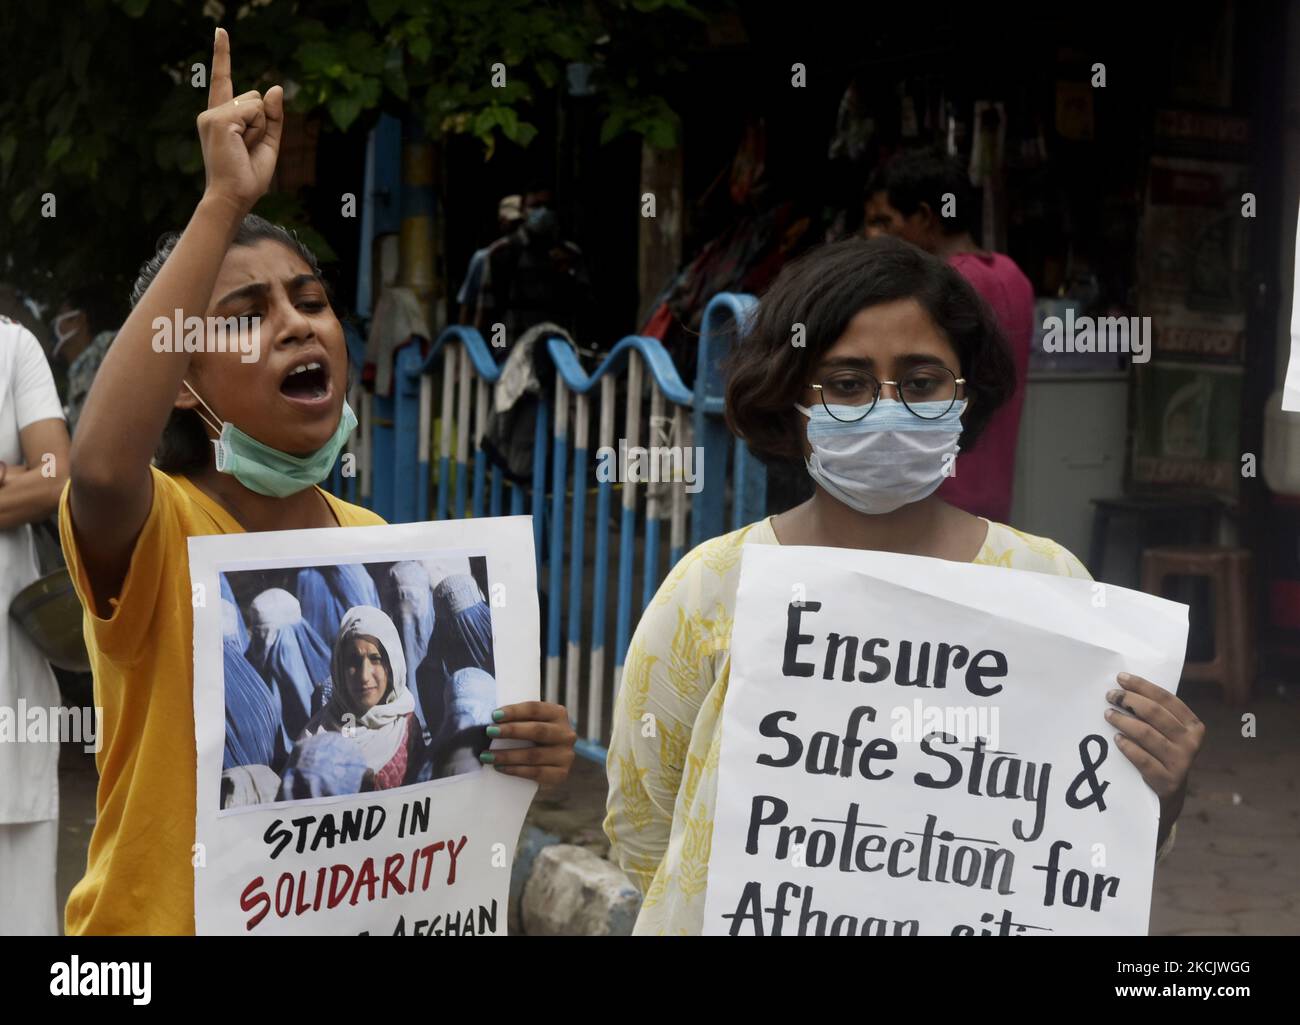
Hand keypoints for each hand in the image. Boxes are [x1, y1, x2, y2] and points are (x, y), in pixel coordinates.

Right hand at [197, 27, 282, 213]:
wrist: (234, 196)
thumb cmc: (248, 176)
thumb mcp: (268, 143)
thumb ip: (273, 116)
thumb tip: (275, 87)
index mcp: (222, 117)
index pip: (223, 79)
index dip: (222, 54)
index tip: (221, 30)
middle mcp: (212, 112)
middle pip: (254, 97)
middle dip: (262, 123)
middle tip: (248, 149)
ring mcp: (212, 114)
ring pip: (254, 103)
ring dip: (260, 128)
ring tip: (245, 149)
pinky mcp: (218, 119)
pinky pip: (253, 111)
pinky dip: (256, 129)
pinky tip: (242, 145)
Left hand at [481, 701, 576, 785]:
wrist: (544, 764)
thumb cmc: (530, 737)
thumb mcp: (530, 722)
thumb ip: (517, 719)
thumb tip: (489, 718)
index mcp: (558, 713)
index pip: (535, 709)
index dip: (514, 711)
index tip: (494, 715)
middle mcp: (566, 733)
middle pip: (537, 730)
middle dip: (511, 731)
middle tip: (489, 731)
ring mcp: (565, 755)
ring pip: (534, 755)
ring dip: (507, 755)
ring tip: (487, 756)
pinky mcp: (561, 774)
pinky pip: (536, 773)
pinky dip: (516, 770)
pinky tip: (500, 768)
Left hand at [1106, 672, 1205, 825]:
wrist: (1170, 795)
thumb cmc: (1163, 754)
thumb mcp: (1168, 734)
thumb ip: (1157, 714)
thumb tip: (1124, 686)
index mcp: (1193, 726)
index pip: (1166, 699)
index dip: (1142, 686)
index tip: (1120, 678)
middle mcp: (1191, 743)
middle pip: (1155, 713)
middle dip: (1129, 700)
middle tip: (1110, 696)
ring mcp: (1181, 763)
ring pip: (1147, 734)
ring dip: (1123, 721)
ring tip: (1108, 714)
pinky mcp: (1168, 781)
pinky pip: (1143, 759)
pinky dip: (1127, 747)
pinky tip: (1116, 739)